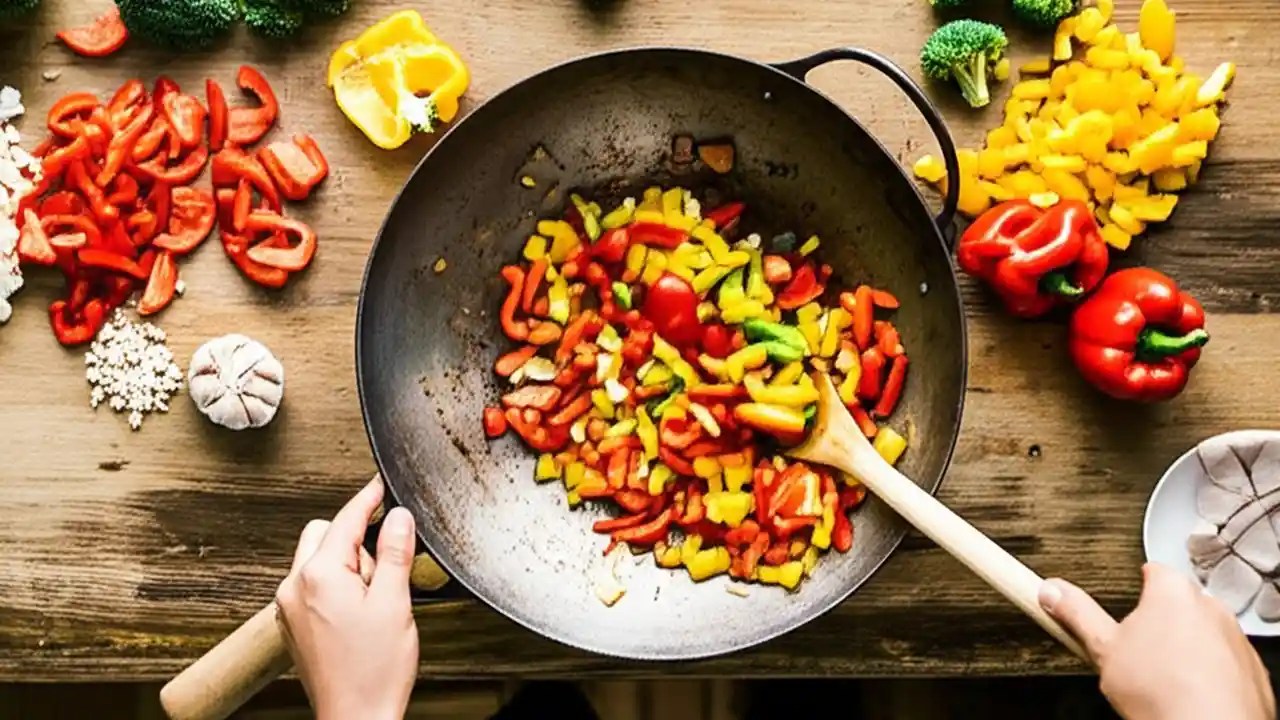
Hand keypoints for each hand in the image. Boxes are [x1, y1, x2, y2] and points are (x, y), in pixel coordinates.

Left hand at [276, 477, 419, 719]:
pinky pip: (312, 586)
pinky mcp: (293, 625)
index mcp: (318, 576)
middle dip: (355, 541)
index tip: (380, 484)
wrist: (356, 717)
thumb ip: (394, 553)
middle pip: (325, 535)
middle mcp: (295, 587)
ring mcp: (289, 608)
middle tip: (383, 571)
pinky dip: (335, 587)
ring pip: (317, 560)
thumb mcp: (394, 602)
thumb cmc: (373, 671)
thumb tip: (398, 517)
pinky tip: (359, 615)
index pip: (345, 520)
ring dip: (345, 565)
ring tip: (373, 601)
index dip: (368, 499)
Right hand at [1040, 563, 1273, 719]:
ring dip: (1187, 647)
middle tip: (1138, 651)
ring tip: (1164, 677)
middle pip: (1178, 603)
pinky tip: (1190, 692)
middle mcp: (1209, 607)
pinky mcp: (1252, 668)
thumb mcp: (1103, 648)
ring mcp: (1234, 637)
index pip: (1152, 571)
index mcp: (1172, 592)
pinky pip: (1225, 661)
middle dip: (1160, 622)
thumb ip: (1077, 614)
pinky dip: (1210, 672)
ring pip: (1203, 633)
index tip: (1125, 609)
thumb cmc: (1163, 692)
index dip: (1135, 591)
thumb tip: (1052, 592)